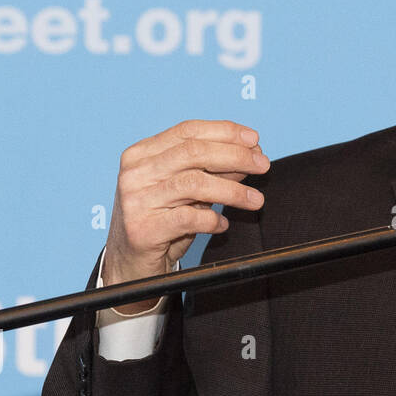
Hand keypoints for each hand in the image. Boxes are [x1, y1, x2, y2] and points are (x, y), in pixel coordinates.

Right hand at [102, 120, 268, 312]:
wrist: (132, 264)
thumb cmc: (162, 221)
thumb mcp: (188, 191)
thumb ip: (215, 170)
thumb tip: (251, 153)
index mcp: (142, 154)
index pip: (188, 131)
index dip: (225, 132)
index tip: (254, 140)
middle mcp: (135, 173)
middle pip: (194, 153)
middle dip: (236, 156)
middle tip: (263, 165)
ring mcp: (135, 201)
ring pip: (194, 183)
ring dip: (233, 190)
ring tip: (256, 200)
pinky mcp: (143, 229)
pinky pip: (189, 218)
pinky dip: (213, 220)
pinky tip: (223, 225)